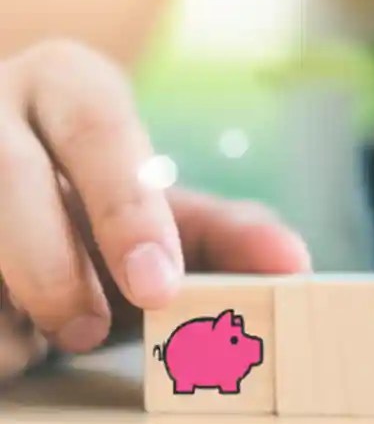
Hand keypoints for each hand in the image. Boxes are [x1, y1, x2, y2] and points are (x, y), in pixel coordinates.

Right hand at [0, 39, 309, 375]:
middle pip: (7, 173)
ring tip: (34, 340)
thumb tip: (294, 266)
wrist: (12, 211)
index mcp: (67, 82)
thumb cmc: (97, 216)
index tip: (157, 288)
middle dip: (52, 265)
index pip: (99, 132)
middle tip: (88, 330)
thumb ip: (226, 238)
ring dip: (3, 301)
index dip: (128, 212)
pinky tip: (6, 341)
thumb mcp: (163, 220)